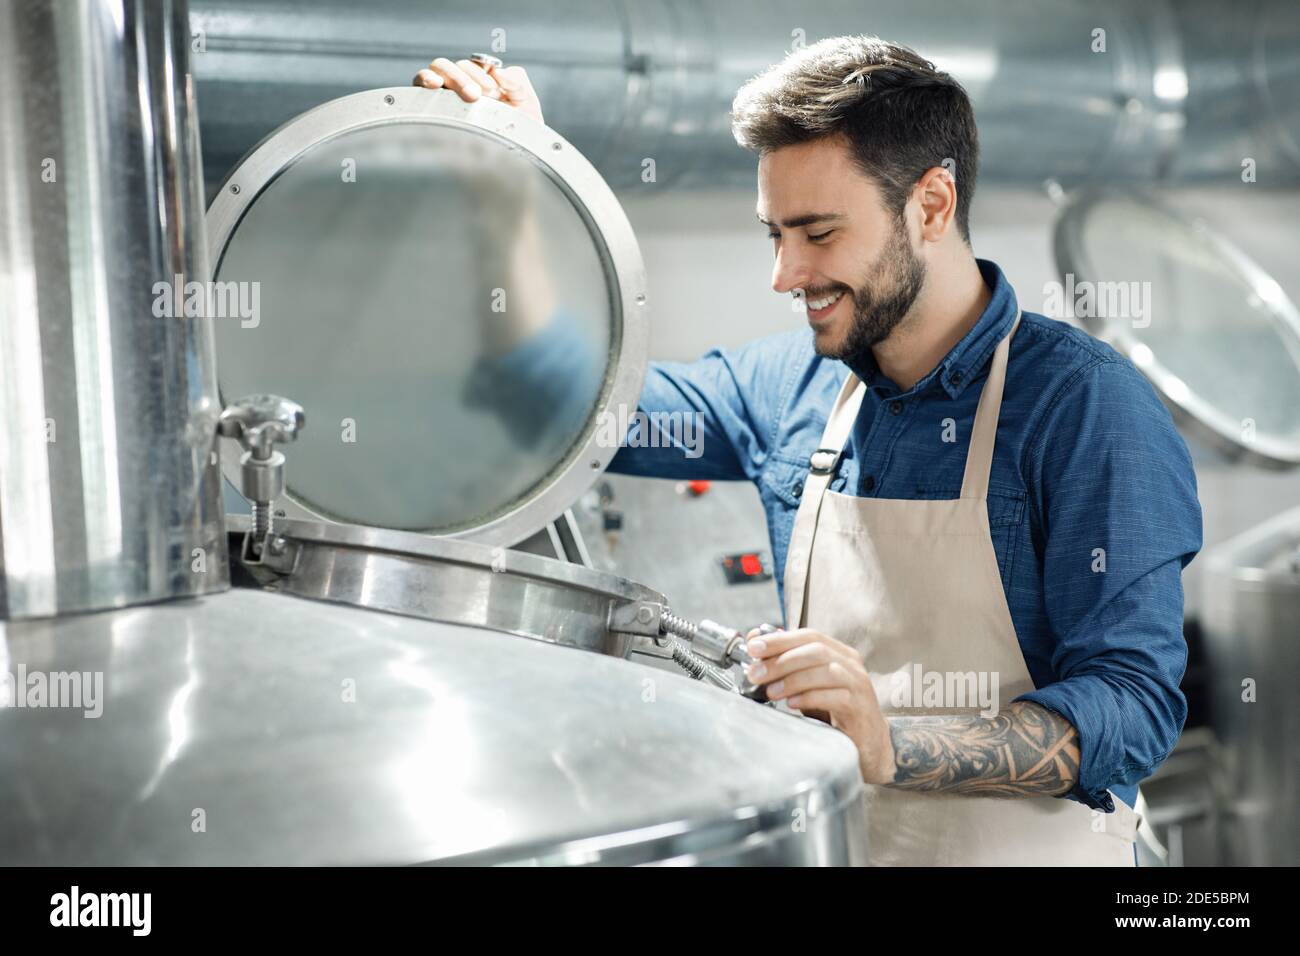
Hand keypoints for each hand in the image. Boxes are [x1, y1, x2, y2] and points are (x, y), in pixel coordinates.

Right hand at [413, 57, 543, 124]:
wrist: (513, 161)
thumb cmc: (519, 131)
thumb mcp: (526, 103)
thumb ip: (517, 81)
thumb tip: (498, 71)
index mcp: (480, 79)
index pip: (472, 64)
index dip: (481, 73)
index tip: (495, 92)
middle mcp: (459, 85)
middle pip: (453, 65)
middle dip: (466, 77)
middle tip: (481, 95)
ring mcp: (443, 95)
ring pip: (437, 70)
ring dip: (453, 78)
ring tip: (470, 96)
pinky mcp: (431, 109)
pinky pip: (419, 84)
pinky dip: (425, 78)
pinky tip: (434, 84)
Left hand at [745, 627, 895, 784]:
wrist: (868, 745)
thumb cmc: (834, 713)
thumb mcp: (808, 686)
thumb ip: (787, 666)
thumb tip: (755, 644)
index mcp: (839, 653)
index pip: (808, 635)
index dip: (779, 639)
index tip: (753, 647)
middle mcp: (851, 663)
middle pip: (815, 650)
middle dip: (781, 659)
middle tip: (756, 673)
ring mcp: (858, 684)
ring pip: (825, 671)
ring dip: (793, 679)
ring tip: (771, 692)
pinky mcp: (860, 707)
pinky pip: (835, 697)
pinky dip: (810, 698)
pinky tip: (792, 704)